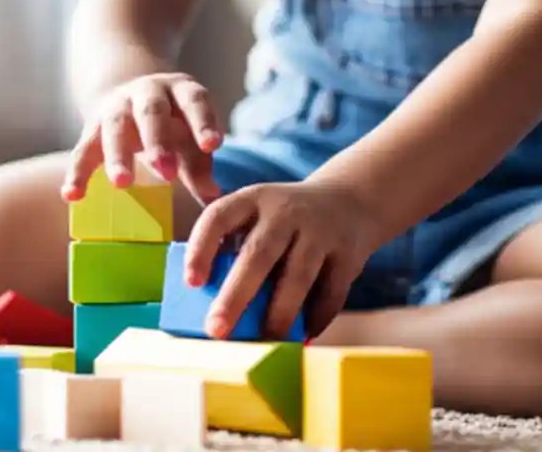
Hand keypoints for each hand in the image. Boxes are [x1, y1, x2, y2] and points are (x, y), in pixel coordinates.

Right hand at [61, 73, 223, 203]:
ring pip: (115, 127)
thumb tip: (213, 196)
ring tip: (122, 184)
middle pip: (151, 112)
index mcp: (179, 91)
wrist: (126, 98)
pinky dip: (77, 173)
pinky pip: (82, 150)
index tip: (212, 146)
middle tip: (166, 173)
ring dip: (118, 156)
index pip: (194, 101)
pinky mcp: (92, 128)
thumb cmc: (171, 125)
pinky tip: (71, 195)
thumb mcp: (189, 138)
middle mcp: (146, 93)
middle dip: (158, 141)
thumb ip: (199, 166)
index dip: (203, 122)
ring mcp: (116, 107)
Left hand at [185, 182, 381, 339]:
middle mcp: (285, 212)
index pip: (218, 217)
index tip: (191, 283)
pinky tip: (301, 337)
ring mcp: (319, 231)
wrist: (349, 200)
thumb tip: (207, 303)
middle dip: (236, 295)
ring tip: (263, 342)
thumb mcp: (257, 216)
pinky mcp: (348, 254)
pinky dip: (316, 319)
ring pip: (297, 277)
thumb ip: (233, 246)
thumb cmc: (284, 221)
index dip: (201, 249)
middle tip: (216, 330)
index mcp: (252, 200)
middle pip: (258, 254)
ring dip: (278, 314)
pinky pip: (331, 292)